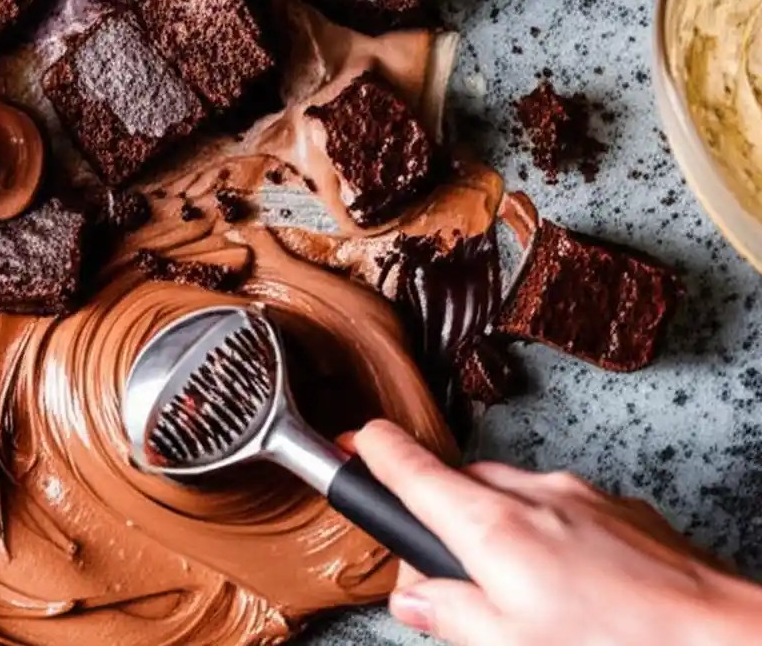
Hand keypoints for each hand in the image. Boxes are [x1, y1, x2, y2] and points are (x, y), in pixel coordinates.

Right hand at [352, 420, 761, 645]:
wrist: (723, 637)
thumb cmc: (619, 645)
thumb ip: (449, 613)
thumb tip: (413, 597)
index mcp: (489, 528)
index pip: (408, 466)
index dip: (367, 451)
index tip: (347, 445)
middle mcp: (529, 494)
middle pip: (456, 484)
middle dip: (442, 519)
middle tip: (451, 577)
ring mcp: (577, 493)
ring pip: (509, 494)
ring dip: (497, 527)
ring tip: (523, 592)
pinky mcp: (616, 504)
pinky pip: (558, 504)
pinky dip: (545, 532)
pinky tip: (570, 583)